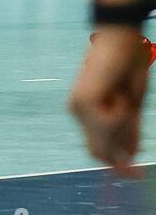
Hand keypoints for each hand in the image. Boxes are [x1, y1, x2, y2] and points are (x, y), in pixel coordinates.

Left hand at [68, 27, 150, 175]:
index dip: (117, 165)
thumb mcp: (133, 106)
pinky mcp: (84, 102)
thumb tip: (130, 158)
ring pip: (108, 140)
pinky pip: (110, 125)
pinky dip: (123, 114)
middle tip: (135, 150)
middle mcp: (78, 111)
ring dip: (126, 126)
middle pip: (101, 151)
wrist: (122, 37)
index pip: (98, 149)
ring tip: (125, 96)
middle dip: (121, 153)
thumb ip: (128, 131)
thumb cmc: (128, 65)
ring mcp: (78, 108)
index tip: (136, 176)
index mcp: (87, 111)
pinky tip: (119, 93)